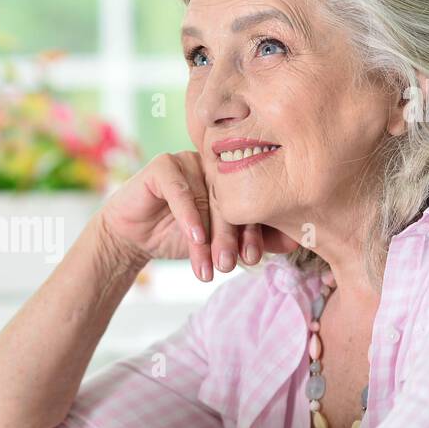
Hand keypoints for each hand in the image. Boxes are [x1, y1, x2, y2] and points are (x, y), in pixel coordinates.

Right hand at [98, 151, 299, 281]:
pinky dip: (188, 214)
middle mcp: (214, 166)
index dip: (254, 231)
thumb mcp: (217, 244)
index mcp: (233, 179)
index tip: (253, 259)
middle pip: (231, 201)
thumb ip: (251, 239)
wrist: (134, 239)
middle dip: (231, 237)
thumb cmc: (177, 237)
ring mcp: (189, 161)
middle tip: (229, 266)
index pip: (251, 202)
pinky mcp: (163, 165)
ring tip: (211, 265)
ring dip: (209, 235)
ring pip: (207, 198)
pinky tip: (195, 237)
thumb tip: (294, 243)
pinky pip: (180, 189)